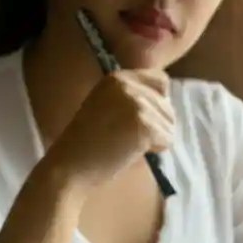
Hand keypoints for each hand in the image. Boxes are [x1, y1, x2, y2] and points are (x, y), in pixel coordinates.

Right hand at [46, 70, 176, 191]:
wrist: (71, 164)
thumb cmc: (90, 143)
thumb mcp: (109, 107)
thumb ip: (133, 99)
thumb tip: (168, 105)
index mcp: (117, 77)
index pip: (160, 80)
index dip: (159, 101)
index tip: (142, 119)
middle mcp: (128, 84)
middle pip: (168, 104)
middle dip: (157, 124)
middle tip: (128, 136)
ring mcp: (136, 103)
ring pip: (170, 123)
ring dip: (157, 138)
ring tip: (129, 144)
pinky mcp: (144, 124)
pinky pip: (168, 138)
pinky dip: (157, 150)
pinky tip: (133, 151)